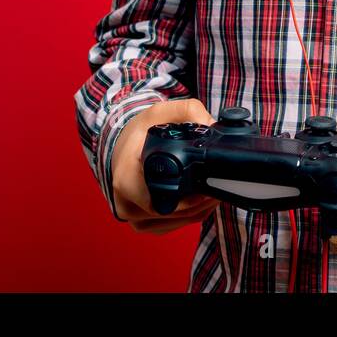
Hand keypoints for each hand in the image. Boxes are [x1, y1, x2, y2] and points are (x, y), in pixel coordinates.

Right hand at [110, 98, 220, 234]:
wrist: (121, 146)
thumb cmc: (140, 131)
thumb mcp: (160, 112)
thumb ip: (188, 111)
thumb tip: (211, 125)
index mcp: (126, 179)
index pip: (160, 201)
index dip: (190, 197)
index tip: (206, 185)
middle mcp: (126, 203)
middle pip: (173, 214)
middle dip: (199, 202)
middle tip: (216, 186)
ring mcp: (134, 218)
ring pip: (176, 223)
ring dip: (198, 211)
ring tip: (211, 191)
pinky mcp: (143, 224)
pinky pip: (173, 226)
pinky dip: (190, 216)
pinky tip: (200, 200)